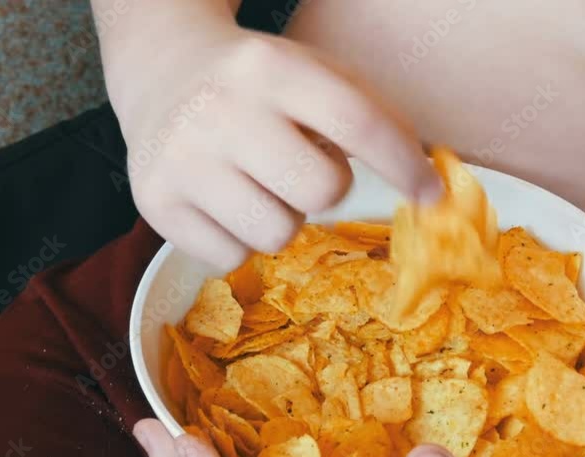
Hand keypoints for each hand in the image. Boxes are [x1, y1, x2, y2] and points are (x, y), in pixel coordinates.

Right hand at [113, 23, 440, 270]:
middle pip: (321, 192)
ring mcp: (182, 160)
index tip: (429, 192)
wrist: (163, 73)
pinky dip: (238, 241)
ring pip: (276, 236)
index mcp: (270, 68)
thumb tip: (429, 188)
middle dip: (326, 189)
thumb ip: (370, 118)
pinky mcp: (155, 203)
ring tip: (259, 187)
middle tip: (302, 171)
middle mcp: (220, 111)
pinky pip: (229, 259)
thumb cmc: (256, 85)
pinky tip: (225, 205)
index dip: (403, 164)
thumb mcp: (311, 74)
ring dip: (282, 220)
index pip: (356, 123)